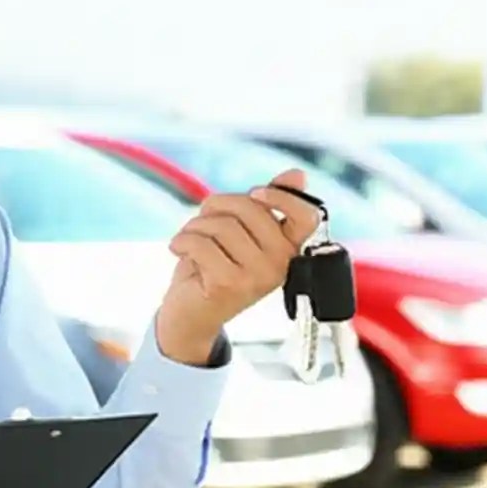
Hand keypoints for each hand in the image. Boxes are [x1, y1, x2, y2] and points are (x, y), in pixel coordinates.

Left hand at [157, 168, 321, 364]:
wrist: (191, 312)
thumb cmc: (215, 264)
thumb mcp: (241, 230)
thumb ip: (265, 204)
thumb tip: (297, 175)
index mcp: (290, 247)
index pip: (307, 215)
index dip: (282, 195)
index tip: (256, 193)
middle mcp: (282, 263)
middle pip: (250, 207)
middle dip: (216, 206)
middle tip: (202, 222)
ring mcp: (258, 276)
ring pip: (221, 224)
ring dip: (194, 226)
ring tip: (190, 241)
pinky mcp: (230, 284)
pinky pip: (201, 243)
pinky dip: (182, 241)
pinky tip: (179, 250)